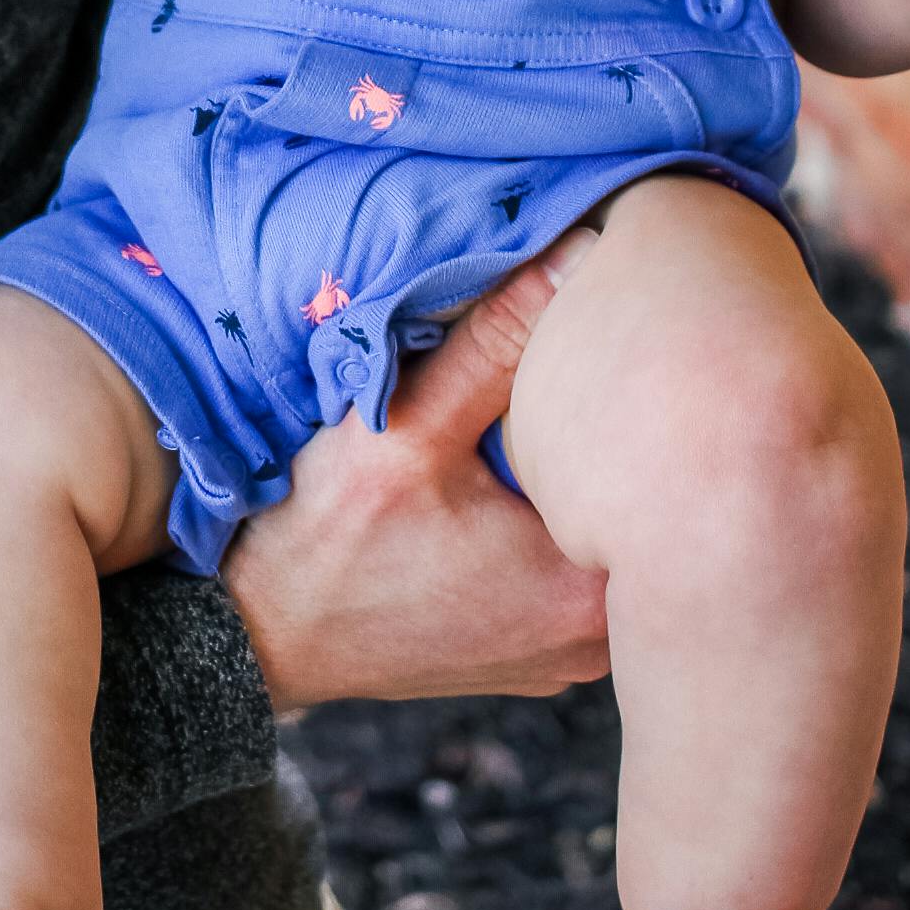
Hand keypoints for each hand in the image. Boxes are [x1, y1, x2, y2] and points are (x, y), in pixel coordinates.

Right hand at [223, 235, 609, 710]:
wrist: (258, 637)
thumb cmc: (325, 545)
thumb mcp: (404, 428)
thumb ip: (492, 344)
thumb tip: (572, 255)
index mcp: (586, 593)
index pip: (650, 466)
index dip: (627, 395)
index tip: (600, 347)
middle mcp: (594, 639)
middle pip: (627, 501)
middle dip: (597, 433)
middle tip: (566, 372)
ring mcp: (564, 654)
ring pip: (595, 534)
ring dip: (569, 477)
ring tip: (527, 425)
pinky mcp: (532, 649)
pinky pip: (566, 567)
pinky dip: (543, 520)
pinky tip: (503, 481)